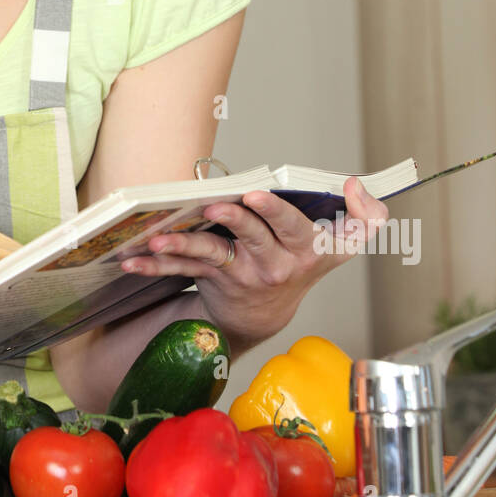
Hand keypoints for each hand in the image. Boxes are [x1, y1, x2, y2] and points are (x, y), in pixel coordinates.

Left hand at [120, 177, 389, 350]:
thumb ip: (364, 214)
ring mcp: (241, 274)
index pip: (293, 226)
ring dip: (181, 247)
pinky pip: (182, 270)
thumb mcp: (343, 244)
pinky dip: (155, 264)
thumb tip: (353, 184)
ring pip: (210, 255)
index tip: (258, 195)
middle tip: (213, 207)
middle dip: (234, 220)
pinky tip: (132, 259)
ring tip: (156, 240)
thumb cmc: (303, 262)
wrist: (266, 313)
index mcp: (305, 249)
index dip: (277, 211)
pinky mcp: (212, 280)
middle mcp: (274, 264)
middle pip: (252, 237)